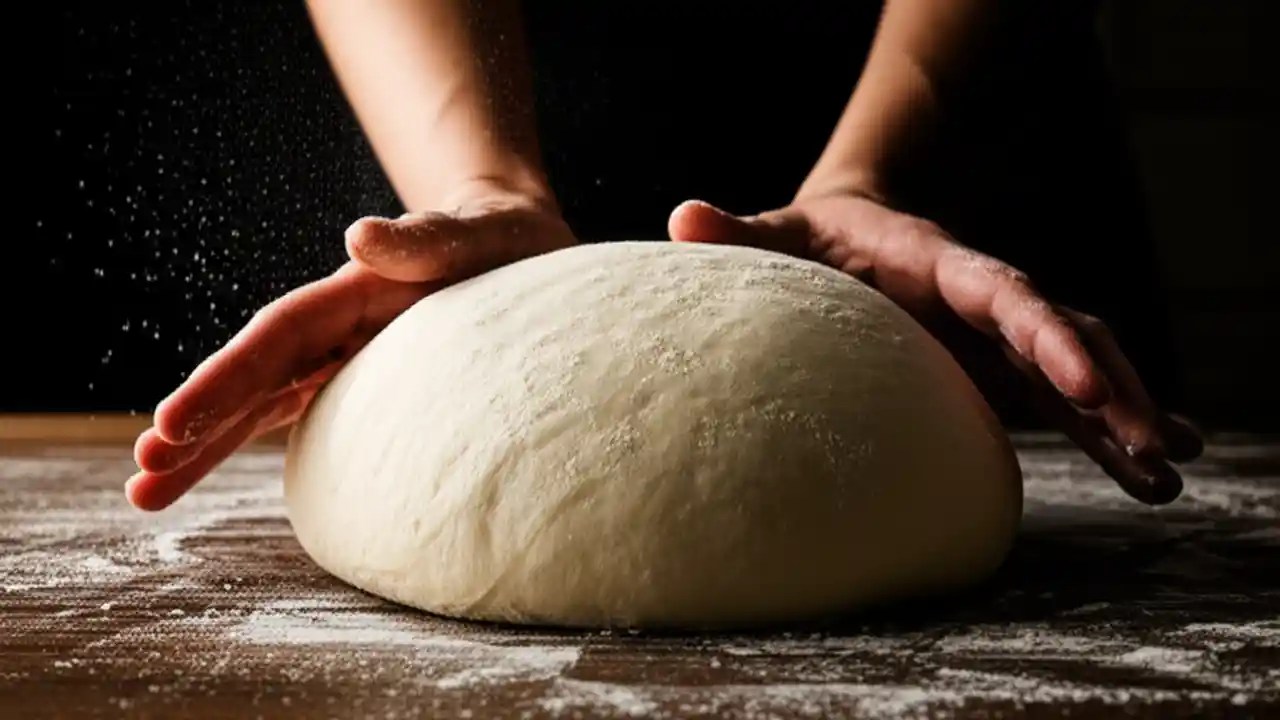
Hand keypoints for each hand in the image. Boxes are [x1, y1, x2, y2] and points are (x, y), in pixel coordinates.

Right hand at [127, 184, 574, 509]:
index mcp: (355, 293)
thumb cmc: (502, 239)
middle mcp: (337, 327)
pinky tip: (203, 470)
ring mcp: (344, 356)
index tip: (174, 421)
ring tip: (147, 492)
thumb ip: (427, 240)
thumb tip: (361, 235)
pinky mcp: (363, 382)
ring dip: (206, 444)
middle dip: (198, 424)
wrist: (519, 243)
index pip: (278, 338)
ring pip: (263, 403)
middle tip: (143, 474)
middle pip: (255, 377)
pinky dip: (252, 439)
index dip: (226, 380)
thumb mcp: (476, 234)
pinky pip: (300, 412)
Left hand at [667, 192, 1203, 504]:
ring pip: (1074, 375)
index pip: (1006, 293)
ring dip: (1119, 420)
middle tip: (1158, 449)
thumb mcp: (775, 234)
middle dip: (1113, 390)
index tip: (1084, 381)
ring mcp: (996, 338)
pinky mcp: (996, 370)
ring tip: (1166, 476)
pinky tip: (1141, 475)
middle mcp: (982, 301)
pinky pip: (1057, 405)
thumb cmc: (808, 239)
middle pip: (1063, 338)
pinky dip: (1099, 434)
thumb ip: (737, 233)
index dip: (1045, 333)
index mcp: (939, 264)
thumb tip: (681, 217)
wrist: (844, 235)